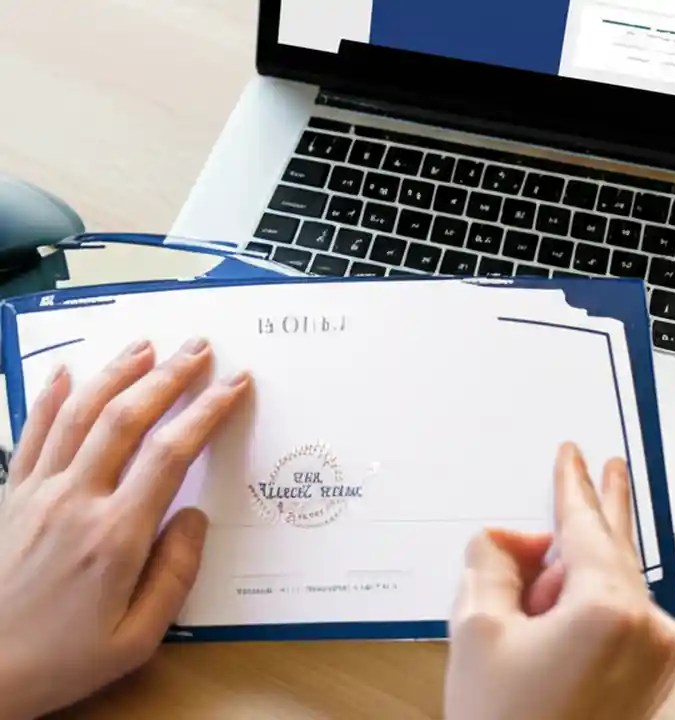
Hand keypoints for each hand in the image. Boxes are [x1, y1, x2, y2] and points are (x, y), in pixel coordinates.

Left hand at [0, 339, 250, 719]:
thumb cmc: (61, 660)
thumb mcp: (138, 637)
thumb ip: (175, 572)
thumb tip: (194, 516)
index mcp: (116, 536)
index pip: (170, 454)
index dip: (205, 411)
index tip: (234, 384)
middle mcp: (76, 502)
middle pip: (125, 418)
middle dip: (167, 376)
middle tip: (198, 348)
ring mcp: (37, 495)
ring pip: (79, 415)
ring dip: (116, 374)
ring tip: (146, 345)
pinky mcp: (10, 499)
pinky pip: (33, 435)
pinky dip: (52, 398)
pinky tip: (69, 373)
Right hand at [445, 443, 674, 719]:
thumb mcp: (476, 631)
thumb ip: (493, 561)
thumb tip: (517, 539)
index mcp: (610, 609)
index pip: (587, 527)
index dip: (573, 486)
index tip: (574, 455)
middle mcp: (650, 627)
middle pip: (614, 549)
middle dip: (597, 511)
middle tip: (607, 465)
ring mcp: (660, 655)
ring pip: (614, 587)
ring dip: (574, 583)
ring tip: (526, 618)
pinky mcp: (656, 677)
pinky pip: (625, 618)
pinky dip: (590, 609)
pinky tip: (551, 629)